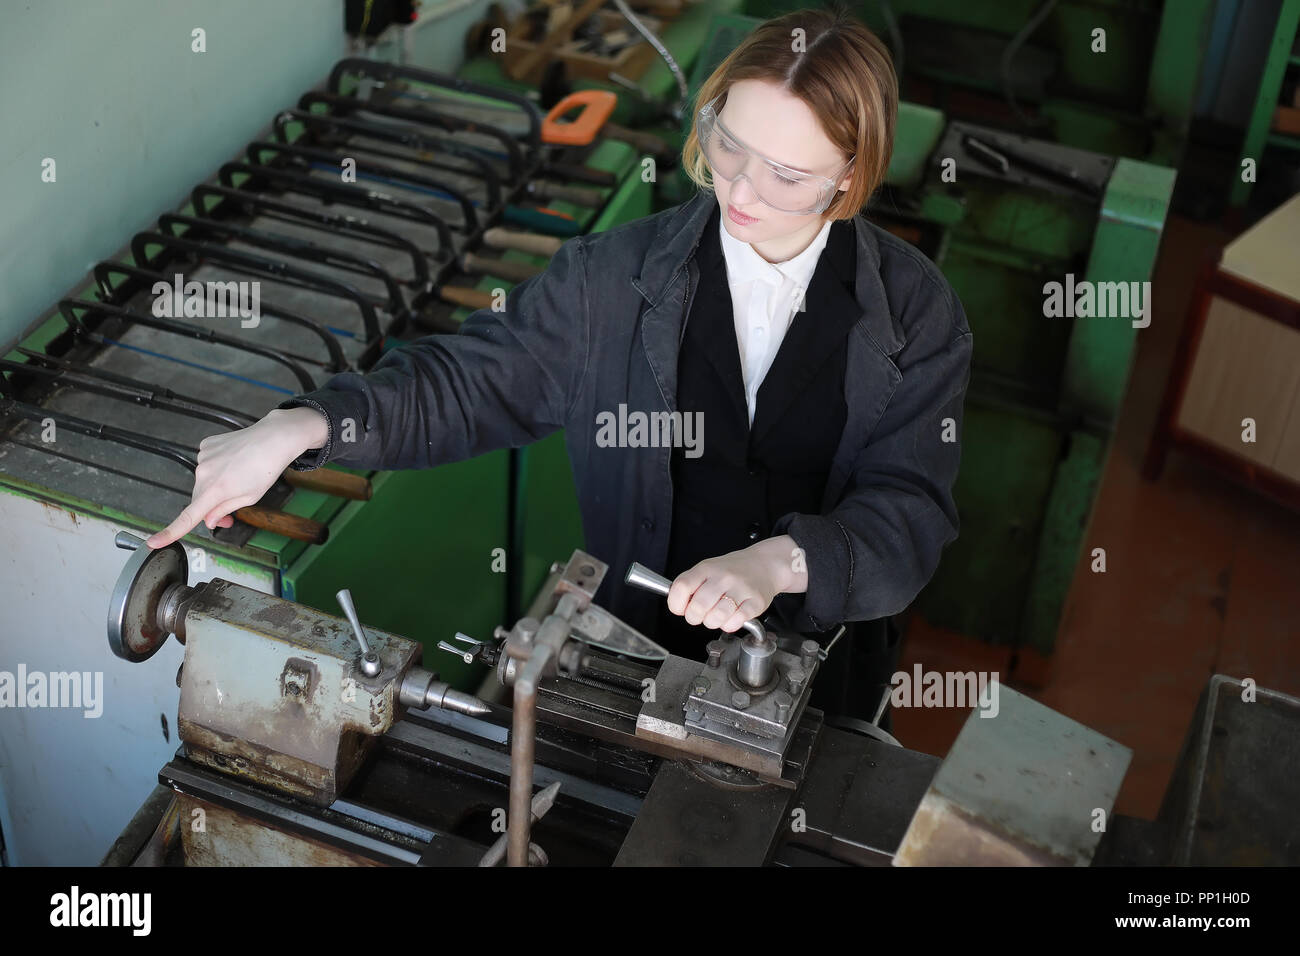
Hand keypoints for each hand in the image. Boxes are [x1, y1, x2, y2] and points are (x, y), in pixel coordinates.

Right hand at [145, 407, 328, 548]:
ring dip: (215, 485)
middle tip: (230, 514)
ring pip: (203, 481)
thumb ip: (224, 510)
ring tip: (239, 476)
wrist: (274, 438)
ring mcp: (203, 457)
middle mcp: (204, 473)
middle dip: (211, 508)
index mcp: (216, 490)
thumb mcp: (249, 497)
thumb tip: (208, 520)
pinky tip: (233, 462)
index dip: (170, 531)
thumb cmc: (266, 469)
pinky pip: (207, 463)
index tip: (153, 542)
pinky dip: (217, 467)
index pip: (189, 516)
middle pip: (198, 499)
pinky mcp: (206, 445)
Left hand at [666, 535, 808, 633]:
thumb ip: (691, 585)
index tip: (680, 609)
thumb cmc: (733, 571)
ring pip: (716, 617)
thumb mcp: (707, 570)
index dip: (676, 603)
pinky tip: (731, 617)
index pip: (682, 587)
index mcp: (707, 568)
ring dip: (712, 623)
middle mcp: (724, 577)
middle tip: (699, 615)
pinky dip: (730, 625)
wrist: (764, 565)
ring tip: (716, 616)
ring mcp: (741, 589)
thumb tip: (678, 607)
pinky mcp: (756, 602)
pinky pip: (736, 622)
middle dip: (694, 618)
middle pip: (698, 606)